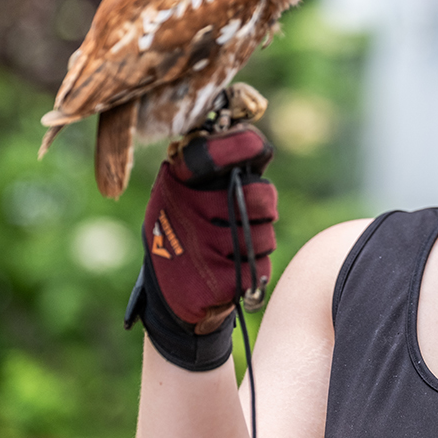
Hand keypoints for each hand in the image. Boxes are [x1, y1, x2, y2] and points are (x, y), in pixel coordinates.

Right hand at [124, 124, 277, 370]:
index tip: (256, 146)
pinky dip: (255, 268)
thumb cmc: (186, 233)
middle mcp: (188, 212)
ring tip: (237, 244)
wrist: (171, 295)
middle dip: (265, 204)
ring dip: (261, 240)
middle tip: (253, 212)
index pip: (216, 152)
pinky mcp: (219, 281)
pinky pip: (260, 266)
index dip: (244, 145)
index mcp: (177, 185)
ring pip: (266, 234)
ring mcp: (203, 248)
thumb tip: (255, 142)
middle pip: (260, 195)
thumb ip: (214, 172)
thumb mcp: (185, 195)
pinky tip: (234, 268)